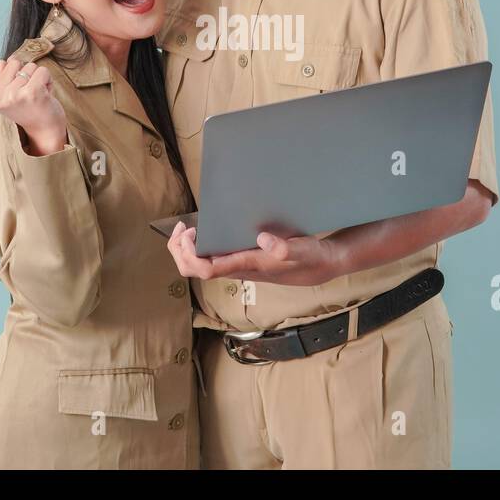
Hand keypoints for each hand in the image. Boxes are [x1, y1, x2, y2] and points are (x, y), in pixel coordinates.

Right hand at [0, 57, 67, 155]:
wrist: (44, 130)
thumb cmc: (28, 109)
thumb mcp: (8, 94)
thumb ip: (6, 75)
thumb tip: (12, 58)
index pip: (1, 64)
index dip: (14, 73)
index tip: (18, 91)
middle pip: (15, 62)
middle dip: (26, 74)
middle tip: (29, 93)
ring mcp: (14, 94)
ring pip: (30, 66)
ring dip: (38, 78)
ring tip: (37, 95)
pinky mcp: (32, 92)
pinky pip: (43, 70)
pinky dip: (48, 80)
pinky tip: (45, 94)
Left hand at [166, 222, 345, 286]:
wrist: (320, 267)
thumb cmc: (309, 258)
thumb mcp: (302, 249)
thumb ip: (285, 248)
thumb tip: (263, 239)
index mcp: (246, 266)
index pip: (206, 269)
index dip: (190, 254)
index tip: (190, 233)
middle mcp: (237, 269)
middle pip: (195, 270)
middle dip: (180, 252)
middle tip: (182, 229)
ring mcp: (238, 266)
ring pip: (200, 266)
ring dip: (187, 249)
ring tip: (187, 228)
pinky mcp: (242, 260)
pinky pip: (211, 258)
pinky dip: (200, 246)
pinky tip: (206, 230)